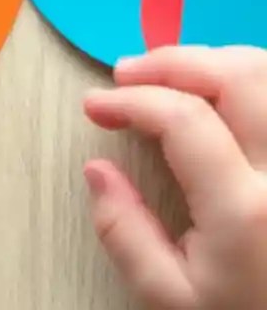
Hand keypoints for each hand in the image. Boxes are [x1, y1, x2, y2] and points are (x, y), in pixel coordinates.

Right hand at [84, 45, 266, 308]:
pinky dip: (250, 81)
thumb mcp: (170, 298)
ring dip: (216, 61)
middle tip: (128, 73)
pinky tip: (222, 93)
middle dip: (174, 61)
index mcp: (245, 208)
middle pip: (238, 76)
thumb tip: (98, 172)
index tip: (96, 105)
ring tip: (172, 76)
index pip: (184, 118)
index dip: (131, 99)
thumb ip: (126, 234)